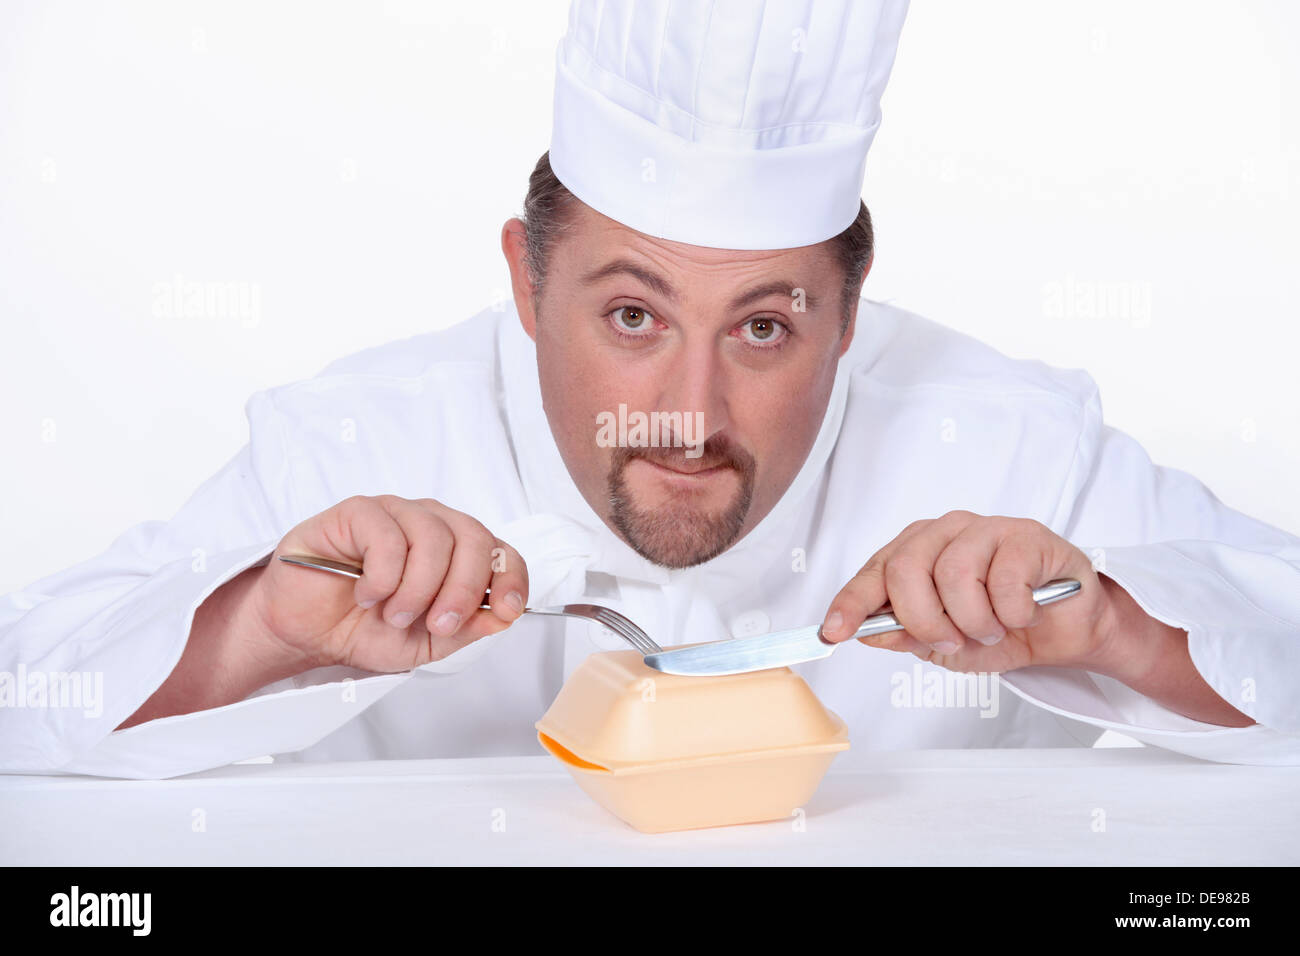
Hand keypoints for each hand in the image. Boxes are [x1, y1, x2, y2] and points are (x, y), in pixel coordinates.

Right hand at [250, 495, 528, 671]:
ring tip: (394, 615)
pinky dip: (383, 575)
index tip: (507, 610)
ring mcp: (397, 514)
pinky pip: (387, 535)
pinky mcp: (358, 512)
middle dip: (463, 589)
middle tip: (439, 624)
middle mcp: (432, 525)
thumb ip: (468, 627)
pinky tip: (367, 594)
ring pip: (433, 537)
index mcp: (458, 552)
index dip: (512, 578)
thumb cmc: (366, 629)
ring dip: (418, 588)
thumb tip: (504, 615)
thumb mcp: (428, 643)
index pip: (502, 551)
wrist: (308, 633)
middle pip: (473, 539)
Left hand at [819, 510, 1116, 672]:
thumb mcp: (943, 645)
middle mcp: (944, 533)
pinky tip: (1023, 613)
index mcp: (915, 553)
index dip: (851, 603)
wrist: (1062, 633)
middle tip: (951, 641)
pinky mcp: (1028, 536)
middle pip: (907, 570)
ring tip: (992, 630)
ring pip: (954, 574)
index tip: (833, 632)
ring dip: (974, 621)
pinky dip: (1012, 612)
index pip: (873, 574)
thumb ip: (905, 635)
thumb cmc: (998, 628)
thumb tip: (868, 632)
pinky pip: (1005, 579)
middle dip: (924, 620)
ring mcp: (986, 529)